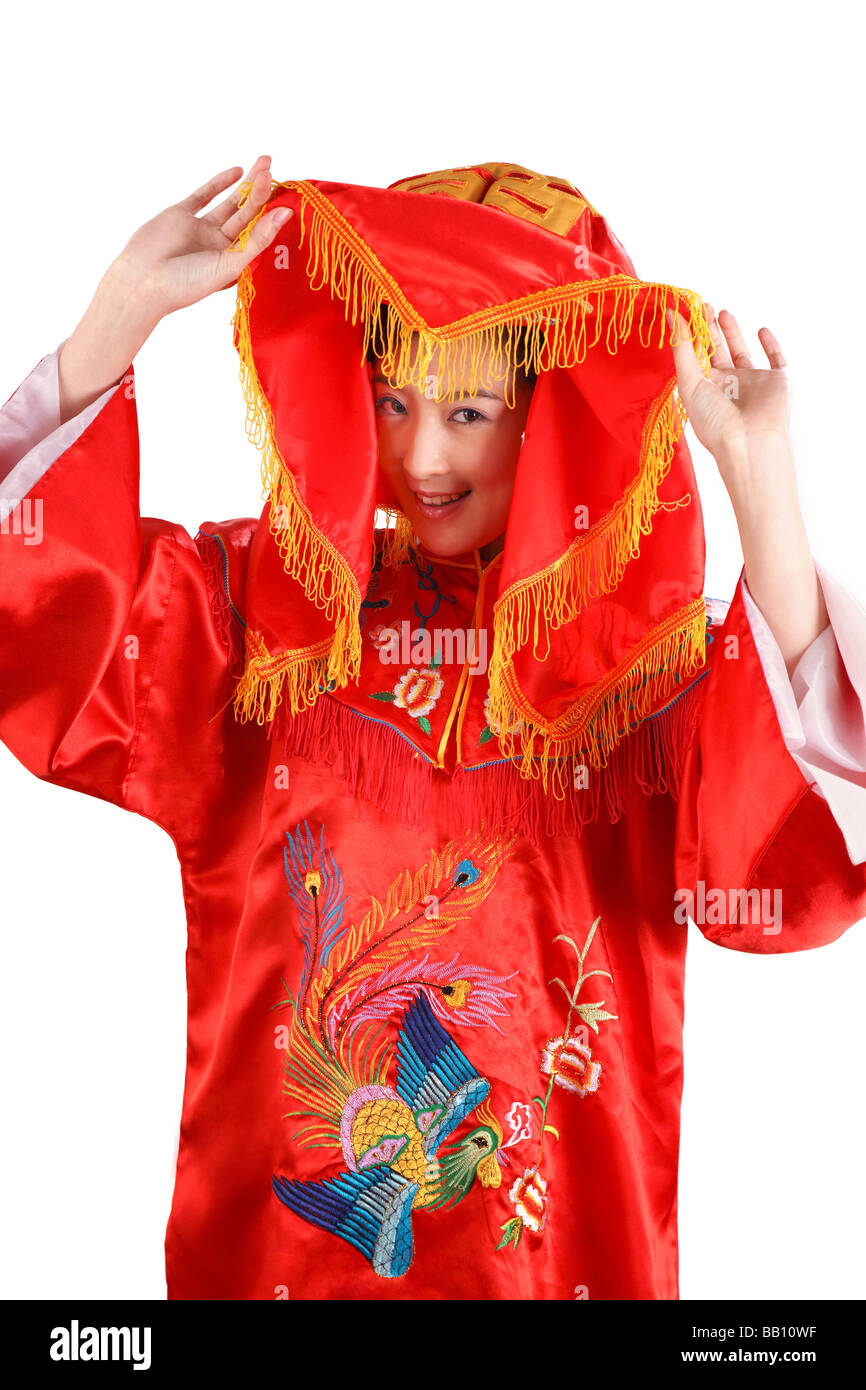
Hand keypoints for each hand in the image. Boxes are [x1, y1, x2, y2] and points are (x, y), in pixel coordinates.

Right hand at [111, 154, 291, 322]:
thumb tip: (285, 214)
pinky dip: (219, 183)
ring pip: (229, 203)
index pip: (257, 234)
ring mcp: (200, 228)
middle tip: (272, 169)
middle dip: (259, 192)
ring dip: (245, 185)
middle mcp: (218, 244)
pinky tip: (237, 172)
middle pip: (246, 214)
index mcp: (232, 260)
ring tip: (263, 164)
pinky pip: (204, 196)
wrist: (143, 281)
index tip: (287, 196)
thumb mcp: (229, 263)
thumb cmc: (187, 283)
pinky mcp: (181, 214)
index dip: (270, 214)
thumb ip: (258, 238)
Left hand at [666, 304, 791, 466]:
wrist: (750, 442)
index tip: (684, 311)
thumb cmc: (715, 420)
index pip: (695, 356)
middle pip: (716, 351)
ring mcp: (753, 383)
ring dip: (733, 333)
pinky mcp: (777, 381)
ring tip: (723, 312)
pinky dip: (771, 345)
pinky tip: (762, 331)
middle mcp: (728, 385)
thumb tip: (671, 314)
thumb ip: (682, 347)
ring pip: (742, 352)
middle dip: (710, 329)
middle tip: (702, 305)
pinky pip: (776, 359)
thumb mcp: (690, 381)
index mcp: (705, 388)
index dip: (691, 334)